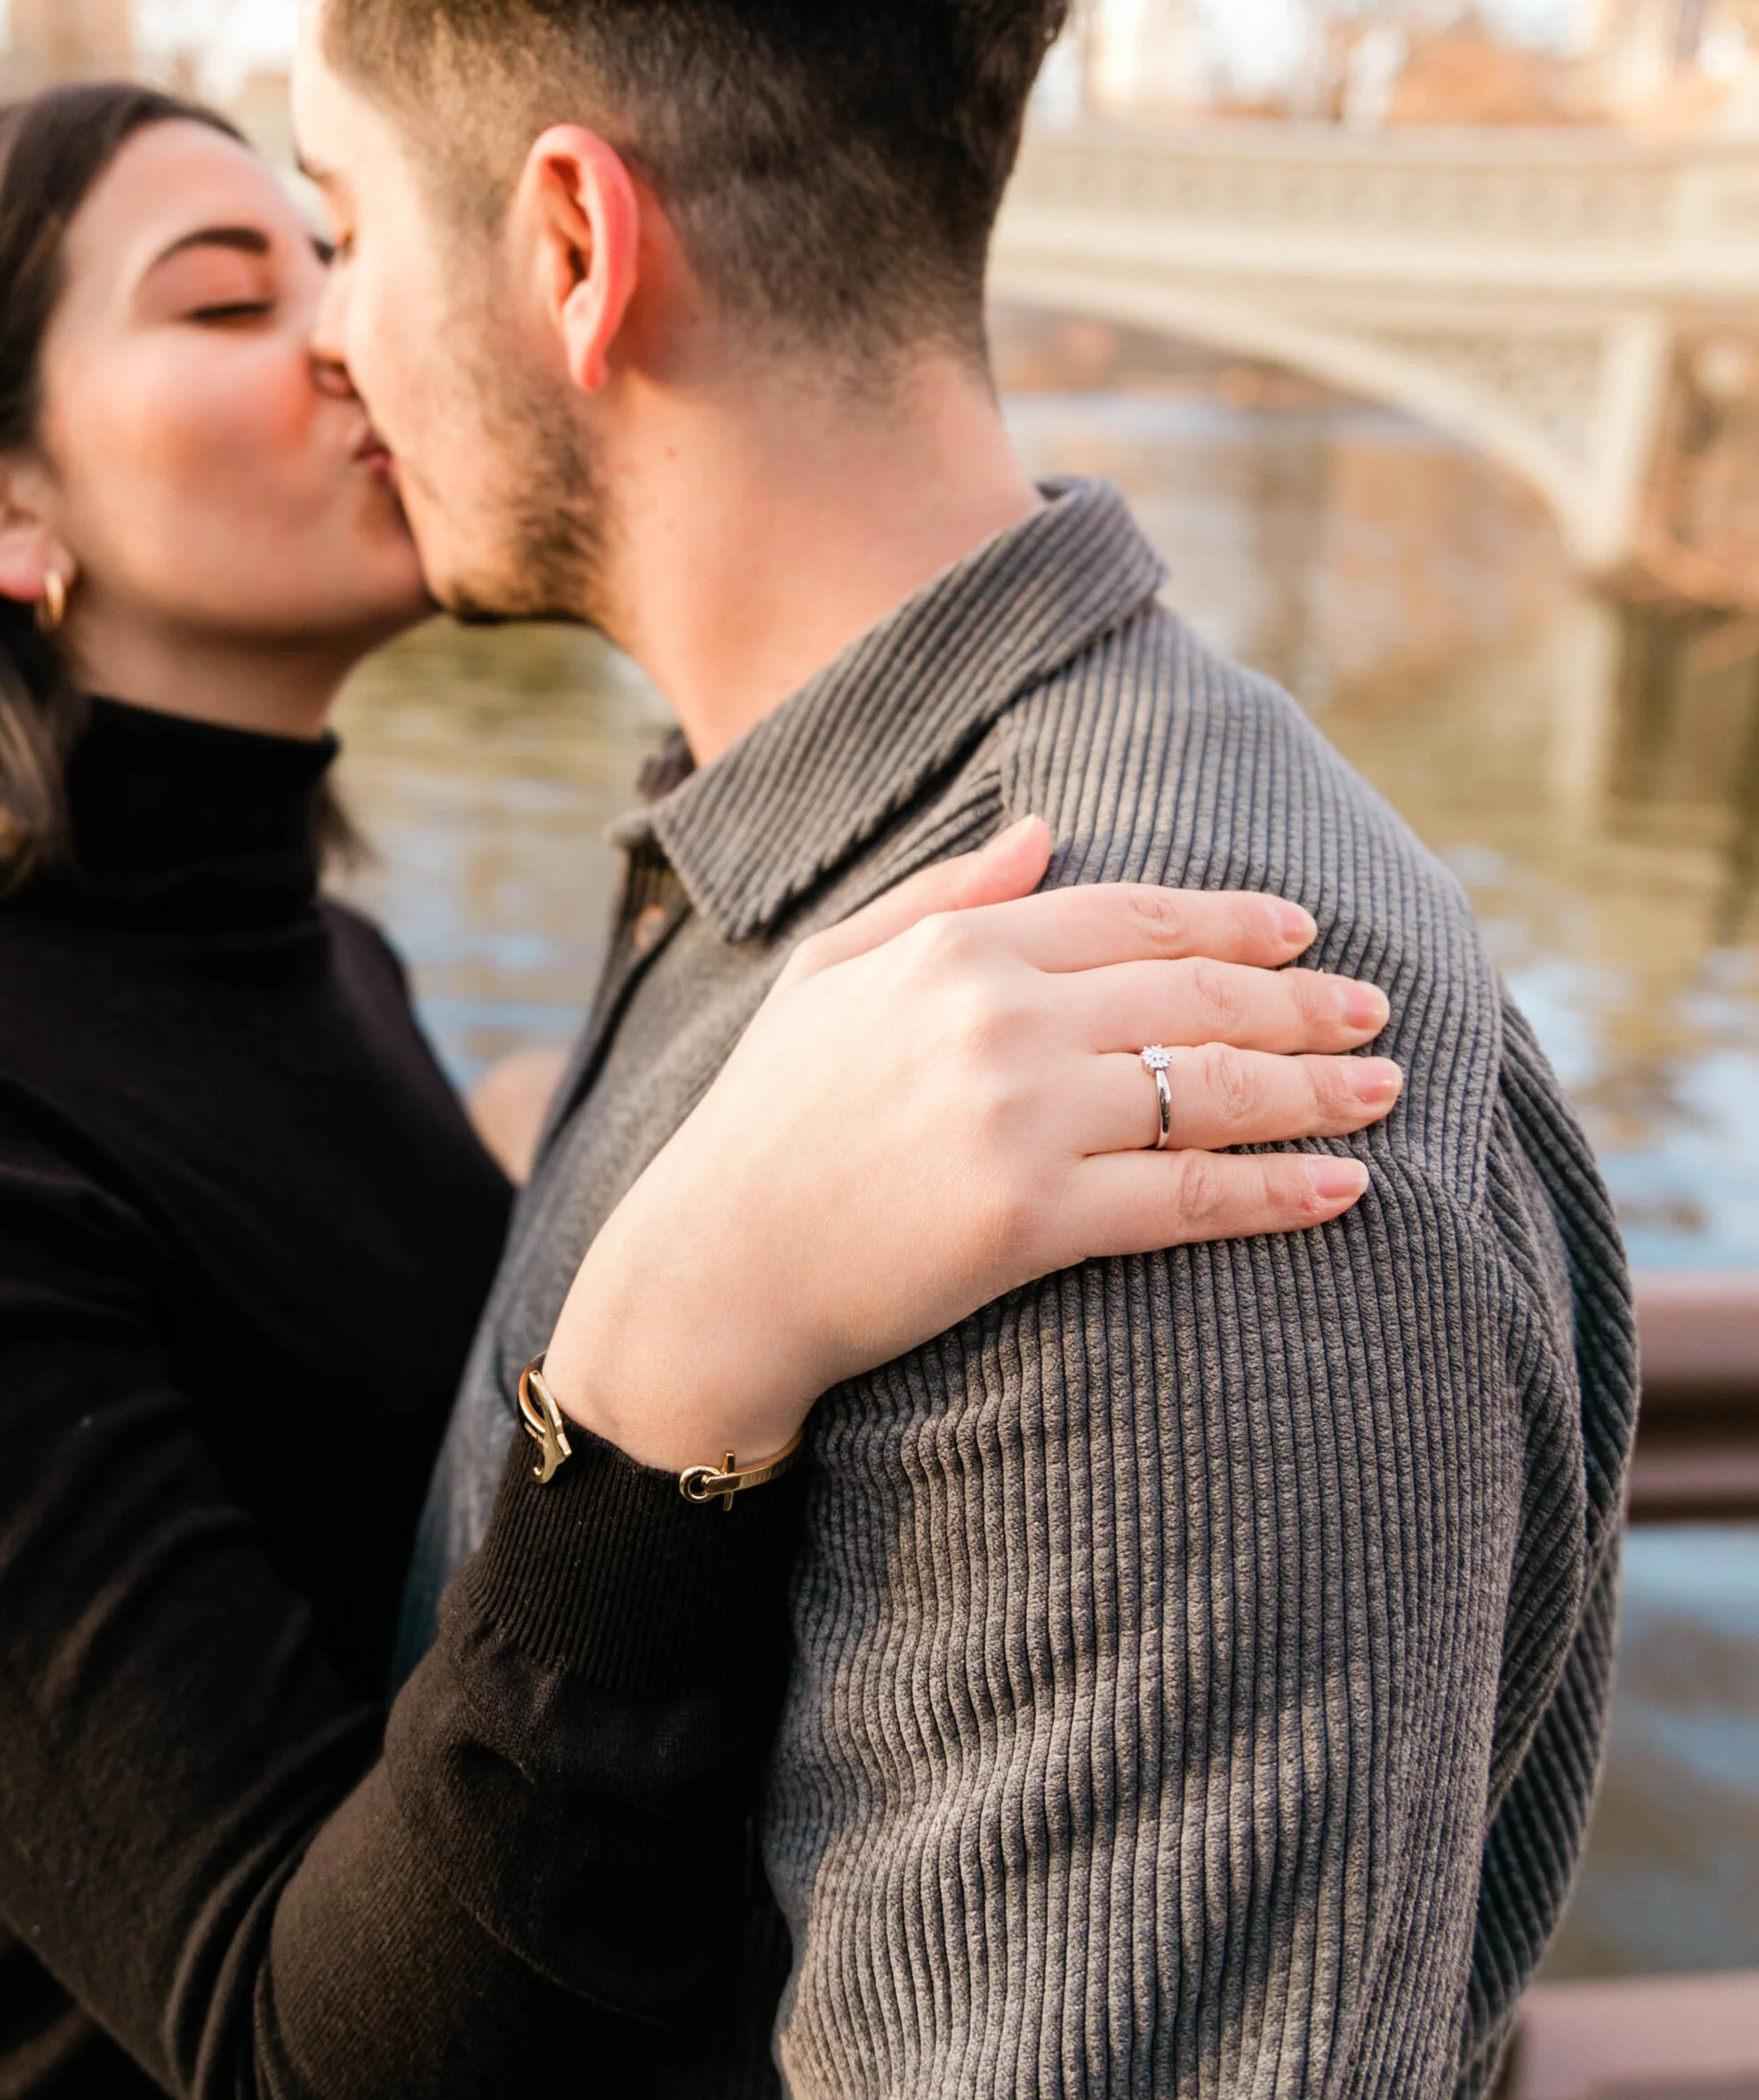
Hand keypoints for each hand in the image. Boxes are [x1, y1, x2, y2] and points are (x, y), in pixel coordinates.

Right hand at [545, 817, 1395, 1475]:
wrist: (717, 1269)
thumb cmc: (767, 1121)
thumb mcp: (831, 973)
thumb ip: (944, 897)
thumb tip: (1043, 830)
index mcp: (958, 950)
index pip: (1135, 917)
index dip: (1233, 922)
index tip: (1303, 934)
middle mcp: (1000, 1019)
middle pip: (1194, 996)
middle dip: (1301, 1004)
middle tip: (1374, 1012)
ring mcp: (1021, 1119)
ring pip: (1210, 1091)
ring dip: (1315, 1090)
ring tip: (1383, 1090)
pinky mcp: (1034, 1220)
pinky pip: (1187, 1197)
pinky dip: (1276, 1192)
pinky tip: (1341, 1187)